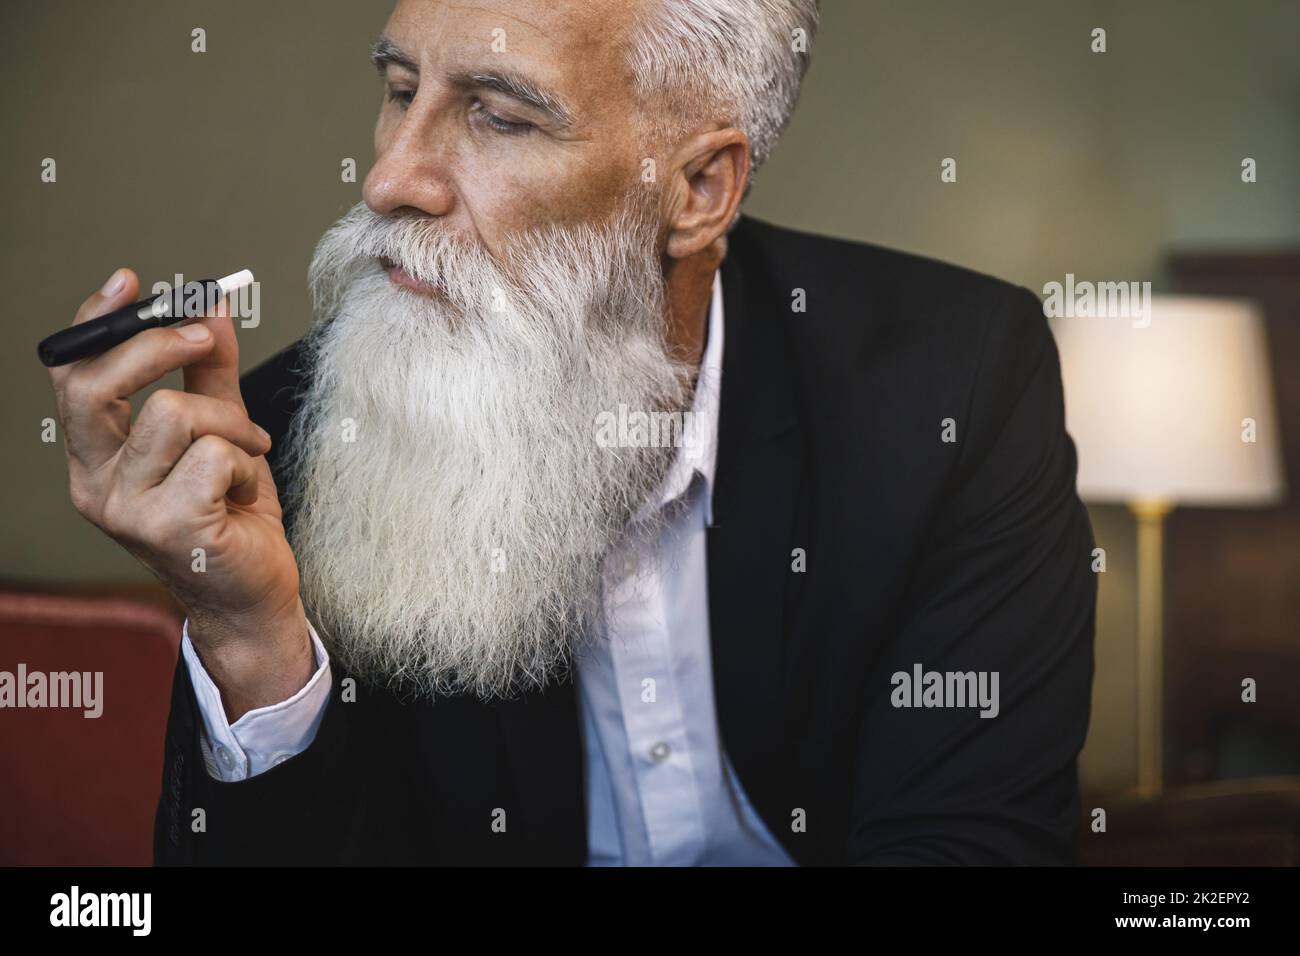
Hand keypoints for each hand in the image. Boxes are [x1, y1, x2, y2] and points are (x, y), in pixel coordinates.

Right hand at [48, 269, 311, 719]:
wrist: (253, 595)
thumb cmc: (231, 517)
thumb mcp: (221, 433)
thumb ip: (212, 375)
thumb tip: (212, 308)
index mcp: (95, 459)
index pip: (72, 378)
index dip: (96, 325)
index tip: (131, 281)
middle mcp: (95, 485)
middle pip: (97, 386)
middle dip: (157, 346)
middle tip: (204, 337)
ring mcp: (125, 510)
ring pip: (175, 413)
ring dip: (229, 423)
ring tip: (248, 451)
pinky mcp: (168, 527)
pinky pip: (213, 454)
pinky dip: (244, 461)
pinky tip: (244, 492)